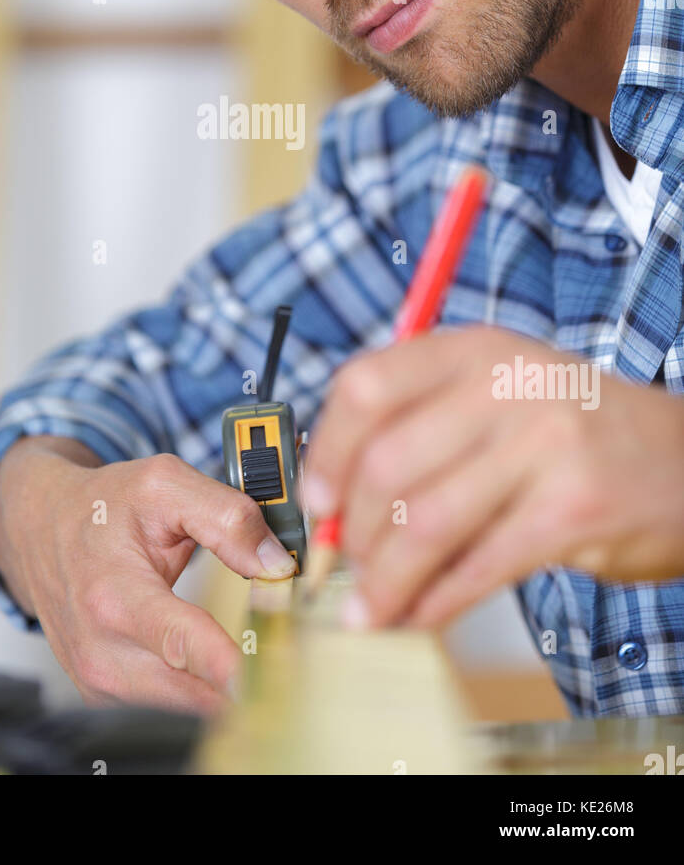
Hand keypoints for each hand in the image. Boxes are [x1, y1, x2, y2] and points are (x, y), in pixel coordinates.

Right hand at [0, 441, 295, 713]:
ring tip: (253, 654)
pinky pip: (167, 702)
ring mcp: (97, 676)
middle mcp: (99, 647)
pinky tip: (213, 662)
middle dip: (244, 679)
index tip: (267, 678)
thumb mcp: (165, 484)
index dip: (229, 667)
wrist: (41, 528)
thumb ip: (227, 517)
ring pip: (185, 704)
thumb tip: (277, 564)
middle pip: (189, 690)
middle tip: (285, 658)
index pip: (179, 641)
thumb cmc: (101, 506)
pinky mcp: (101, 691)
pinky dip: (197, 687)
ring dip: (223, 686)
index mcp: (113, 593)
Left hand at [303, 325, 683, 628]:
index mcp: (472, 349)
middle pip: (387, 464)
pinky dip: (434, 603)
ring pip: (426, 523)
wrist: (680, 457)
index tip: (317, 499)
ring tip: (373, 604)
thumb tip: (333, 498)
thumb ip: (420, 424)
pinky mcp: (572, 510)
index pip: (366, 387)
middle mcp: (505, 386)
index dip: (327, 452)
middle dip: (354, 531)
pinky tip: (419, 615)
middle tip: (348, 564)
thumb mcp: (496, 390)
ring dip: (386, 579)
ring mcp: (543, 446)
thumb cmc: (570, 428)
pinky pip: (476, 568)